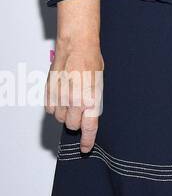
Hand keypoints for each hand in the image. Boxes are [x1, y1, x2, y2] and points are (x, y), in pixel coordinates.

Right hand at [46, 0, 104, 153]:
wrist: (76, 47)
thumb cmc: (91, 62)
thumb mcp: (99, 84)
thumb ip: (93, 102)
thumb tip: (89, 114)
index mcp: (90, 100)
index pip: (89, 128)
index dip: (87, 141)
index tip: (85, 148)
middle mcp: (74, 101)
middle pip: (72, 125)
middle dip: (76, 122)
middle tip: (80, 111)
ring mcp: (59, 97)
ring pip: (59, 118)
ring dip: (65, 113)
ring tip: (72, 99)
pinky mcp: (49, 92)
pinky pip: (50, 109)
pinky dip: (55, 106)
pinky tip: (62, 96)